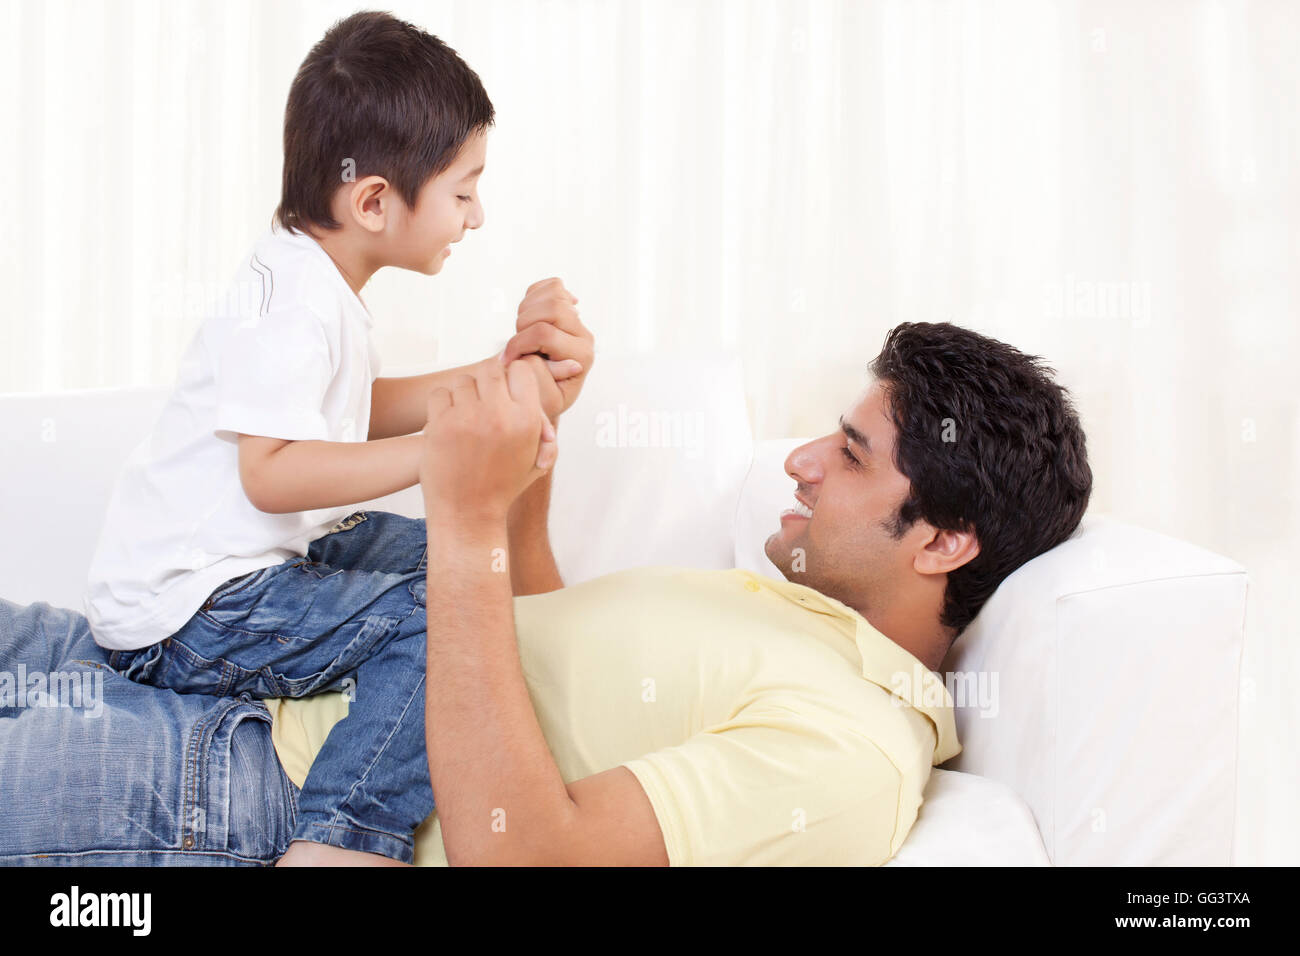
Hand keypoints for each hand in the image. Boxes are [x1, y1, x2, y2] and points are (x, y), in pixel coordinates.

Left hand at [418, 360, 557, 522]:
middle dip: (487, 380)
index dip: (513, 375)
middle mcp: (498, 415)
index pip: (521, 369)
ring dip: (463, 394)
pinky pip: (439, 394)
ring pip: (462, 380)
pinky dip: (442, 404)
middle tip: (484, 397)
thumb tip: (548, 403)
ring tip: (466, 416)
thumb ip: (544, 431)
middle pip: (491, 368)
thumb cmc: (503, 486)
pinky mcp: (440, 425)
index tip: (507, 387)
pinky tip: (449, 422)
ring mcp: (467, 418)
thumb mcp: (535, 462)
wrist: (467, 513)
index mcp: (526, 420)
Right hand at [502, 277, 594, 419]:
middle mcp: (585, 337)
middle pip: (550, 308)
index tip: (507, 360)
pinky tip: (527, 319)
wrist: (543, 391)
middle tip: (515, 346)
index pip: (544, 333)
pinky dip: (533, 296)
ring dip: (526, 311)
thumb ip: (537, 397)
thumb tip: (552, 396)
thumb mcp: (536, 406)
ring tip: (520, 334)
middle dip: (522, 326)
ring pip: (552, 294)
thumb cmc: (537, 401)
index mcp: (581, 358)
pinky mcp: (569, 309)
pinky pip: (552, 285)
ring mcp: (578, 321)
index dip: (518, 343)